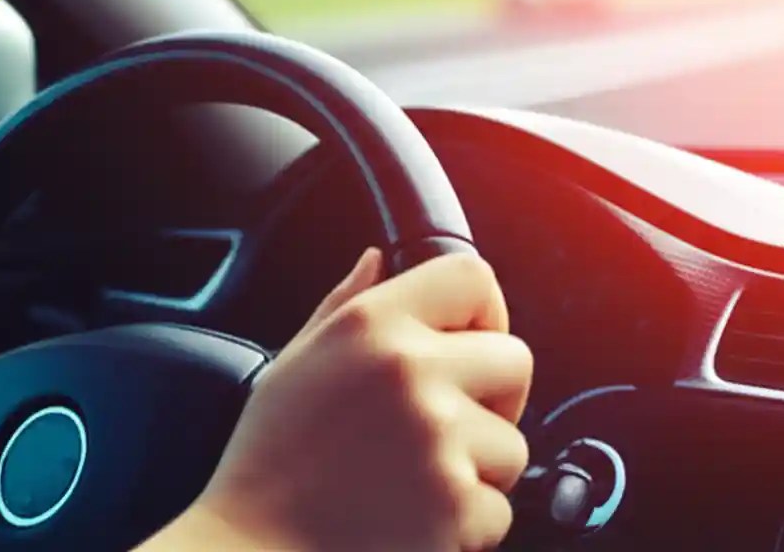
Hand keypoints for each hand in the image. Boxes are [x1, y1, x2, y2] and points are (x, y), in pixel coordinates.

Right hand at [145, 249, 532, 551]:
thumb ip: (343, 304)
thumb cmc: (269, 466)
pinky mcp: (455, 500)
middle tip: (445, 429)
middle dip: (493, 398)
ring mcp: (436, 435)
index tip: (470, 343)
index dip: (484, 312)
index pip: (471, 277)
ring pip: (513, 443)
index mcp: (368, 325)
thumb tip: (378, 258)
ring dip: (478, 470)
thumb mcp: (292, 365)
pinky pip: (499, 507)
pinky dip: (467, 526)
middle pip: (514, 358)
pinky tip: (411, 522)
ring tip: (412, 485)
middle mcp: (408, 368)